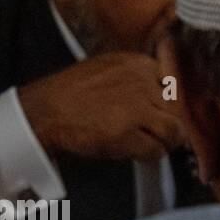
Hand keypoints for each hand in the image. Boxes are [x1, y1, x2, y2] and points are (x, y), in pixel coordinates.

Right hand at [17, 52, 184, 162]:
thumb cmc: (69, 96)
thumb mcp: (106, 71)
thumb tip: (162, 95)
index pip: (174, 86)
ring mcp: (137, 107)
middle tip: (152, 133)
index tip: (161, 115)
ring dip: (161, 142)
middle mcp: (141, 81)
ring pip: (173, 131)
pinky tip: (131, 151)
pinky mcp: (129, 133)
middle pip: (176, 110)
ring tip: (145, 144)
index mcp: (137, 64)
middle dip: (165, 125)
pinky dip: (147, 156)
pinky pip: (156, 150)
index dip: (166, 105)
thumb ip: (135, 78)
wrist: (43, 113)